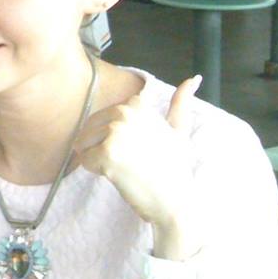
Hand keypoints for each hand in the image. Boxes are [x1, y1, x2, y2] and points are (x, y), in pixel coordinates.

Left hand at [75, 76, 200, 238]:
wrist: (174, 200)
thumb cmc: (174, 167)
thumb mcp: (178, 130)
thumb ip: (181, 103)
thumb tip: (194, 78)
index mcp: (138, 104)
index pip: (103, 117)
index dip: (114, 136)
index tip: (138, 148)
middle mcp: (126, 112)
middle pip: (89, 128)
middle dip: (102, 147)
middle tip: (132, 161)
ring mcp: (116, 131)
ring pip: (83, 143)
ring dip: (98, 158)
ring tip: (127, 166)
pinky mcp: (107, 152)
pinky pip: (84, 160)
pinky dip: (96, 171)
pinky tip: (119, 175)